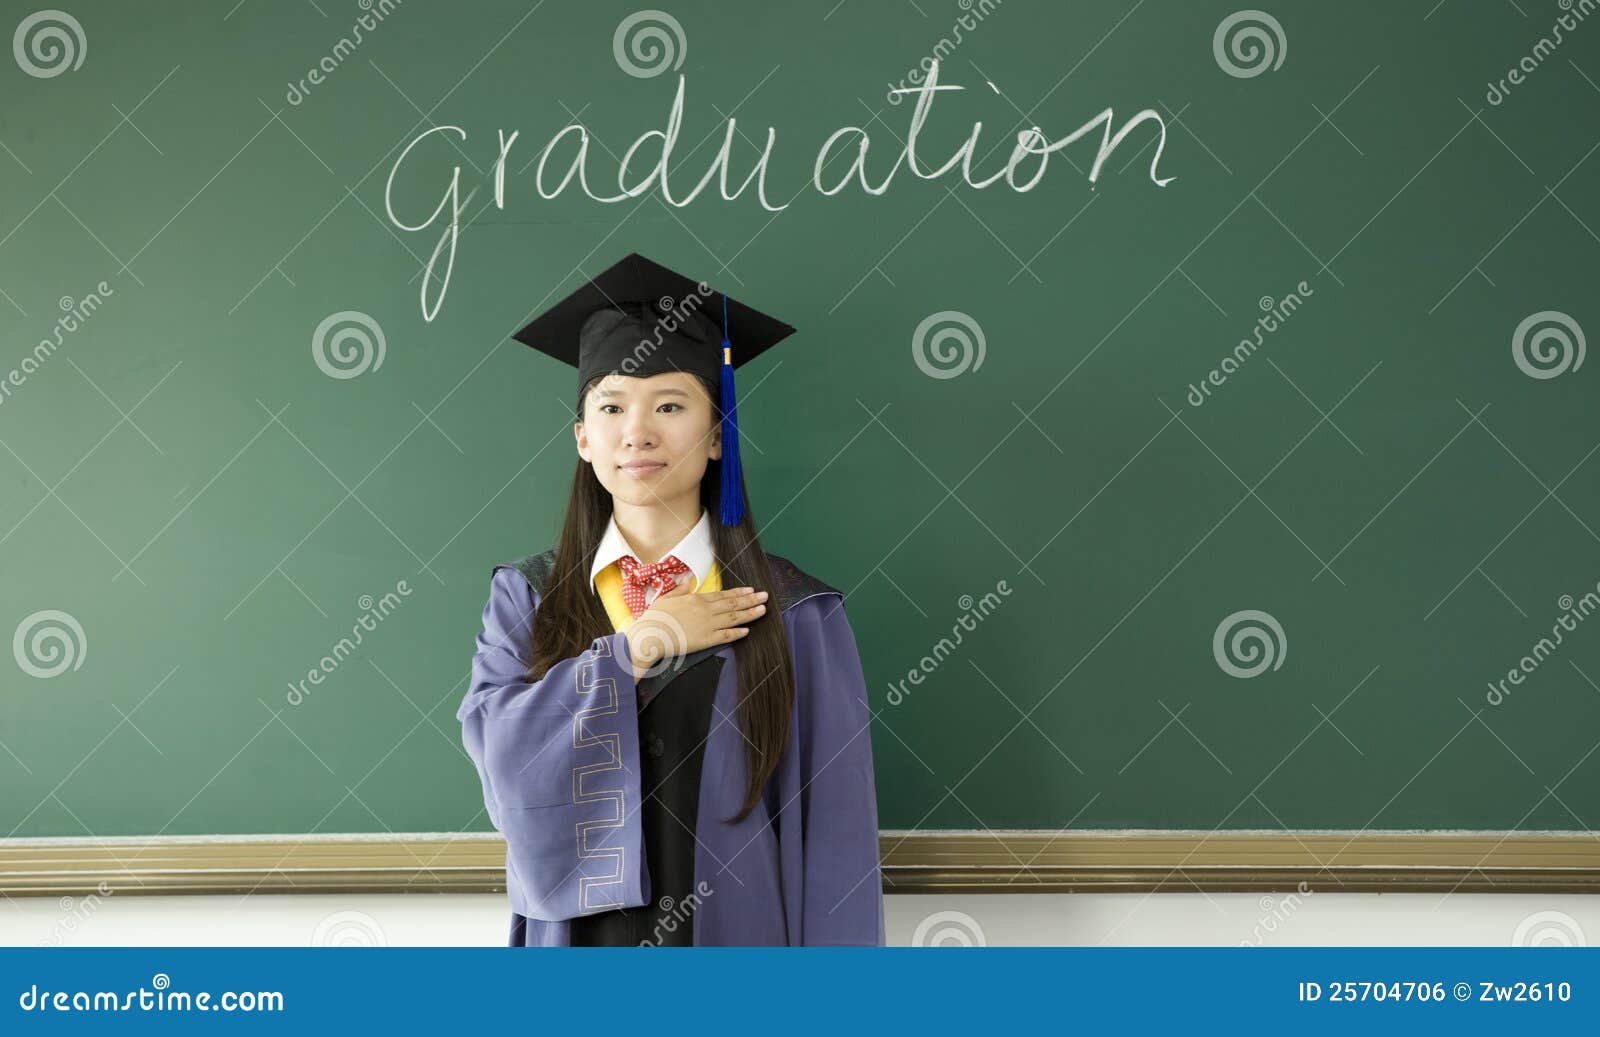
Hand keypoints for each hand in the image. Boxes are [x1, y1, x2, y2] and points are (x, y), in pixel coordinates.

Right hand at [623, 578, 768, 678]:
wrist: (651, 635)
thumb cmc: (655, 617)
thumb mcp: (666, 597)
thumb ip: (678, 589)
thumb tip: (685, 580)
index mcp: (696, 599)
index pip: (722, 595)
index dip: (738, 593)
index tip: (750, 590)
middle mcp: (705, 610)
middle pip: (732, 604)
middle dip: (750, 600)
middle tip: (765, 596)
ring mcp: (707, 625)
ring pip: (733, 618)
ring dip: (749, 614)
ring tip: (763, 610)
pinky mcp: (706, 640)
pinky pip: (726, 636)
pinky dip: (737, 633)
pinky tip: (748, 630)